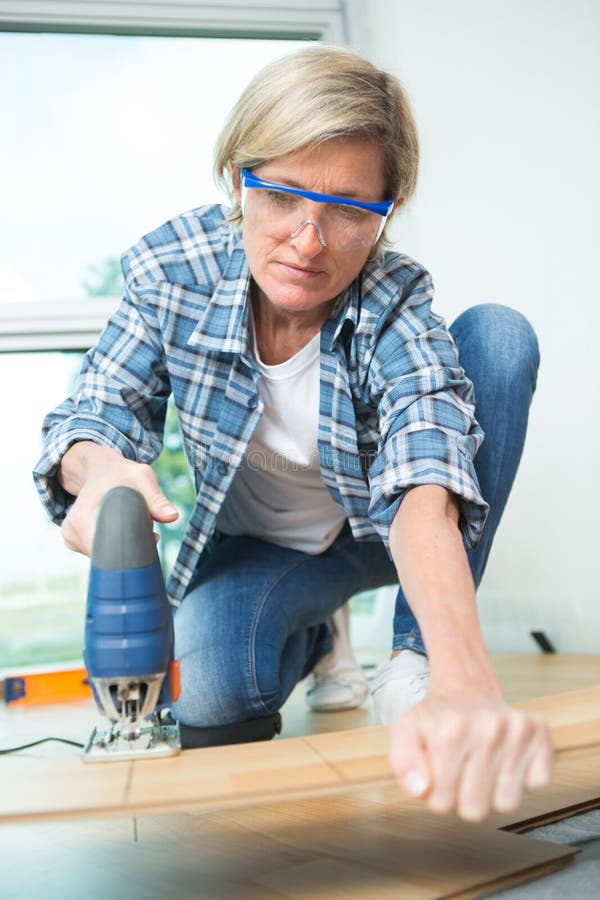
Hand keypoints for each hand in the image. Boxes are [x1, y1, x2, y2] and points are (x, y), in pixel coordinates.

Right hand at [59, 443, 178, 555]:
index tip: (151, 539)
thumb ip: (157, 499)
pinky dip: (115, 545)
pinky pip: (99, 552)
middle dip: (131, 548)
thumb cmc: (121, 473)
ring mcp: (71, 538)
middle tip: (150, 531)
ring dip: (123, 546)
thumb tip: (172, 517)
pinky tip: (122, 530)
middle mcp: (72, 531)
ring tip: (135, 524)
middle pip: (107, 556)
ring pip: (104, 555)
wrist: (100, 469)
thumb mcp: (142, 478)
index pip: (105, 550)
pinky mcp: (75, 542)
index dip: (131, 550)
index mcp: (82, 518)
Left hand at [388, 690, 553, 820]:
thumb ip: (403, 763)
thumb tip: (421, 789)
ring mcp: (517, 729)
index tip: (438, 775)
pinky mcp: (540, 732)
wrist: (464, 687)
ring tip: (481, 767)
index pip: (442, 803)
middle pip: (476, 809)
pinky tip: (505, 760)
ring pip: (508, 802)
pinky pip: (539, 783)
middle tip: (460, 773)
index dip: (437, 796)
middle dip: (463, 799)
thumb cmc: (436, 716)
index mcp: (451, 730)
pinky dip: (522, 778)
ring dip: (492, 792)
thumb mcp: (405, 732)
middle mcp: (489, 727)